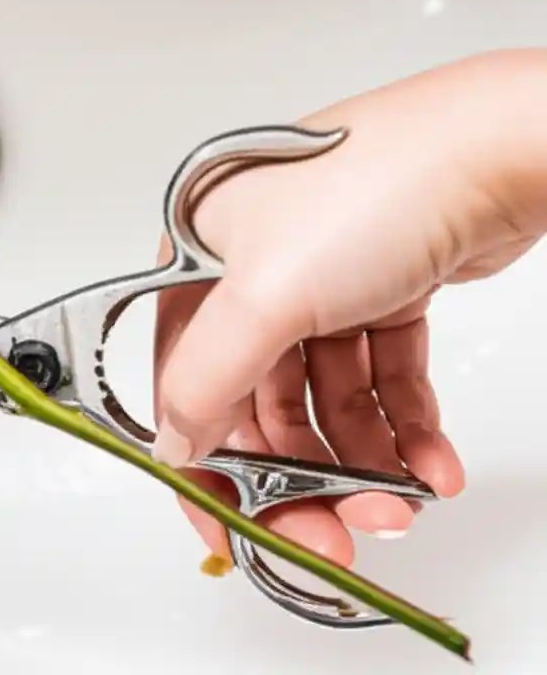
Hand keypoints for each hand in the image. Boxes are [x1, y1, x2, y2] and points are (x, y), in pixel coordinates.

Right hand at [153, 50, 546, 566]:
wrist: (501, 147)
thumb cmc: (380, 183)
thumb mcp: (266, 294)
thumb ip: (204, 380)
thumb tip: (173, 445)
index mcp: (196, 263)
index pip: (183, 387)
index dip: (207, 466)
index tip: (236, 527)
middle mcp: (249, 275)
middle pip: (255, 406)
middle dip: (298, 476)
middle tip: (335, 527)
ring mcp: (317, 284)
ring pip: (321, 402)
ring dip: (358, 460)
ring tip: (399, 497)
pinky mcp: (379, 290)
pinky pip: (378, 380)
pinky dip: (400, 426)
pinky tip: (428, 462)